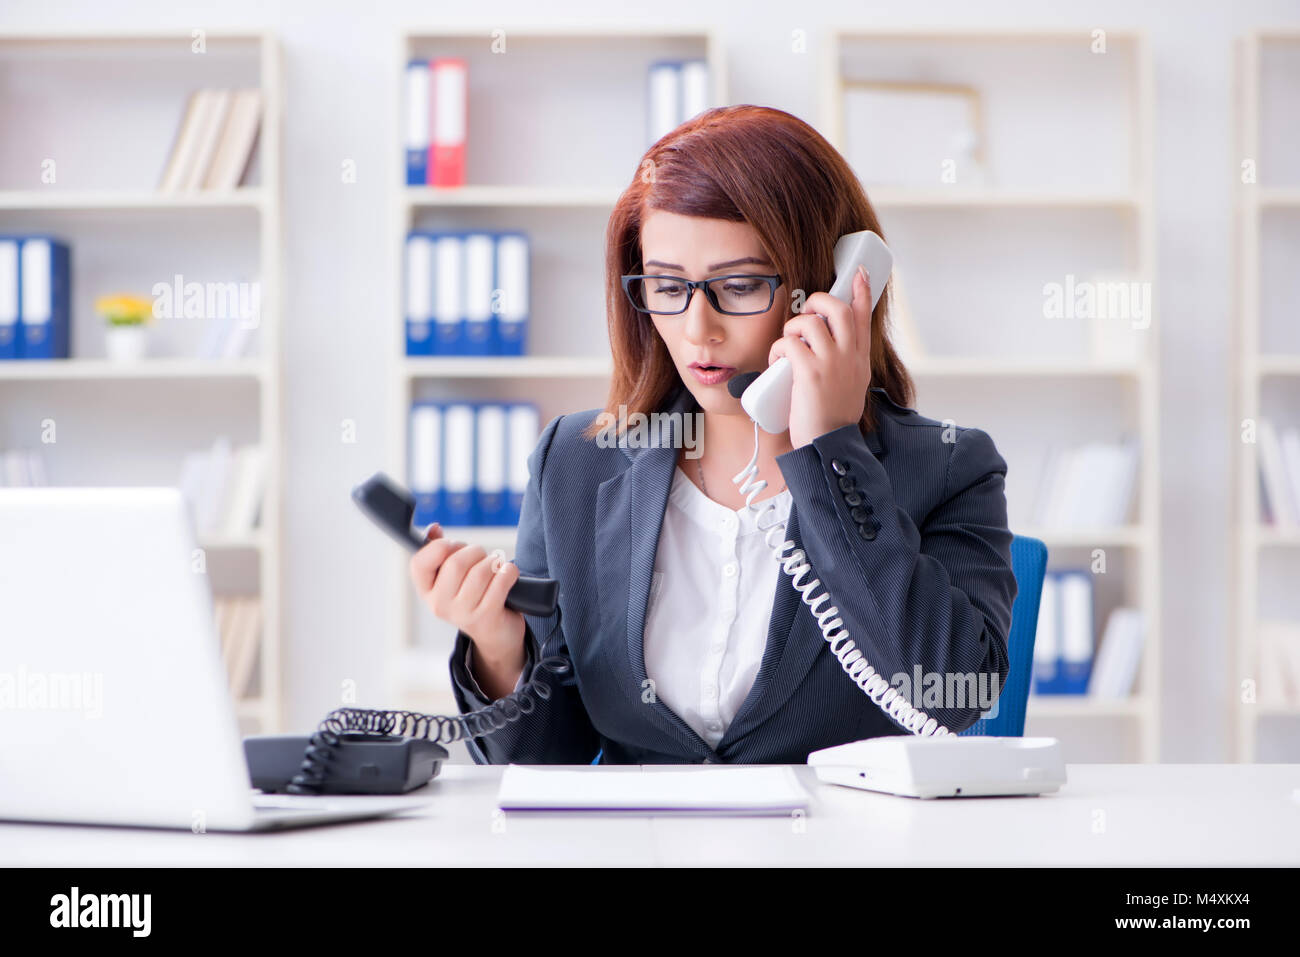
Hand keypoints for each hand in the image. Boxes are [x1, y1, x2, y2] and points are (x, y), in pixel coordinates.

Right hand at [409, 523, 525, 668]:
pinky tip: (507, 575)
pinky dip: (509, 571)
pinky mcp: (487, 617)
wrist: (495, 634)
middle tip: (481, 556)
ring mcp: (462, 614)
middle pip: (456, 563)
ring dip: (493, 562)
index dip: (437, 546)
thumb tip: (434, 528)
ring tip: (495, 567)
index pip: (419, 563)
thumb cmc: (473, 597)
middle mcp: (439, 605)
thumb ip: (440, 552)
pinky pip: (501, 580)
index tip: (451, 546)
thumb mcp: (452, 578)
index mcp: (426, 591)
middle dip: (474, 551)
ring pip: (481, 570)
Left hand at [769, 263, 873, 449]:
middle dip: (817, 301)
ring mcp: (832, 363)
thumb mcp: (850, 387)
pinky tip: (776, 361)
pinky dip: (778, 348)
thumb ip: (844, 365)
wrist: (829, 446)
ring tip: (786, 345)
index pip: (863, 316)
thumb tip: (828, 349)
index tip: (857, 274)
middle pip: (837, 308)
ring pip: (810, 322)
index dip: (860, 291)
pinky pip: (790, 343)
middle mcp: (850, 357)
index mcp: (859, 359)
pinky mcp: (810, 373)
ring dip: (791, 328)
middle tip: (805, 312)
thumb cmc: (832, 420)